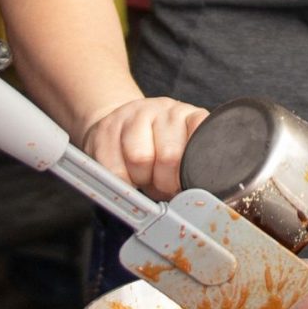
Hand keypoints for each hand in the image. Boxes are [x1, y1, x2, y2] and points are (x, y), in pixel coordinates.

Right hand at [81, 96, 209, 198]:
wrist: (119, 123)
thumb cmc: (155, 148)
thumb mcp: (180, 153)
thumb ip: (190, 169)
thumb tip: (197, 199)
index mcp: (188, 116)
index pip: (200, 139)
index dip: (190, 172)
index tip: (185, 185)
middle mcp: (164, 109)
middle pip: (169, 156)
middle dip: (165, 183)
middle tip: (162, 186)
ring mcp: (134, 114)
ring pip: (140, 158)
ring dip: (141, 179)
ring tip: (142, 178)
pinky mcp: (107, 127)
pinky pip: (113, 167)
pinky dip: (121, 182)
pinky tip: (125, 176)